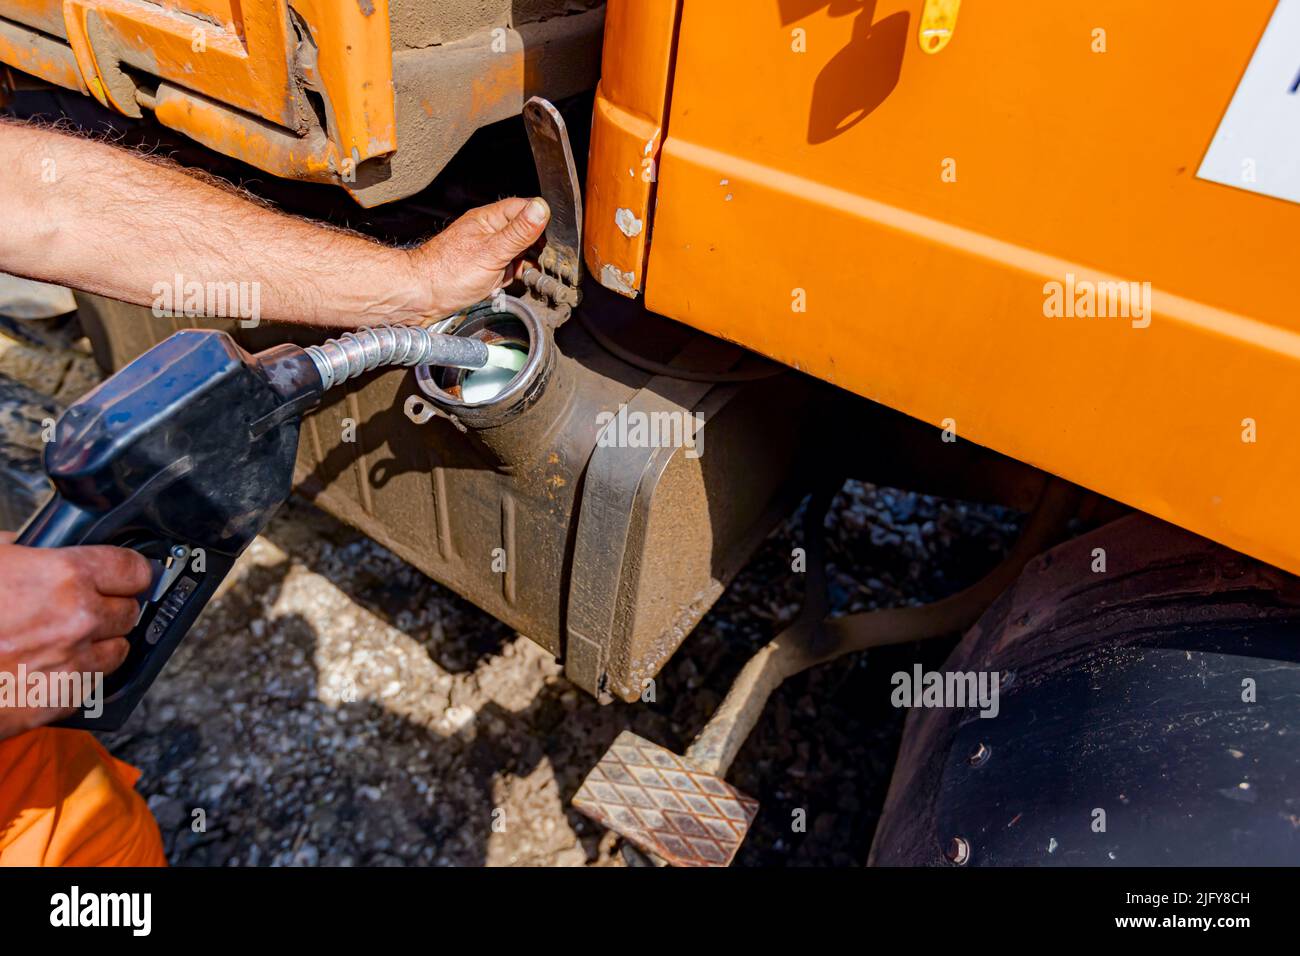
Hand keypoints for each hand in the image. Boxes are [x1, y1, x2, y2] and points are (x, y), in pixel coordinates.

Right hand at [0, 538, 150, 738]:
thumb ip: (27, 549)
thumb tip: (45, 547)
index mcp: (66, 576)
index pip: (133, 569)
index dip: (129, 571)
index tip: (126, 574)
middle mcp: (79, 619)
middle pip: (130, 611)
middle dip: (112, 607)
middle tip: (87, 606)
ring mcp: (73, 662)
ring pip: (118, 650)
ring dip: (100, 643)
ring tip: (68, 638)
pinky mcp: (61, 699)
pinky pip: (92, 684)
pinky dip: (78, 675)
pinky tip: (52, 665)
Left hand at [408, 197, 550, 318]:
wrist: (419, 296)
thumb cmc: (447, 274)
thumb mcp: (492, 252)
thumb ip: (519, 232)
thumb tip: (541, 208)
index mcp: (488, 219)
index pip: (524, 208)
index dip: (538, 223)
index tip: (542, 242)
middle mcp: (486, 231)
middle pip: (522, 233)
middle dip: (526, 252)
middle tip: (517, 264)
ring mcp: (482, 249)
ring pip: (513, 254)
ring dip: (514, 268)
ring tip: (500, 277)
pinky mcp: (478, 267)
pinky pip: (501, 269)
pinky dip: (502, 279)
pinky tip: (493, 286)